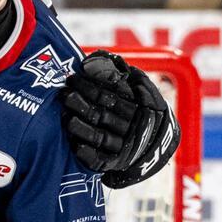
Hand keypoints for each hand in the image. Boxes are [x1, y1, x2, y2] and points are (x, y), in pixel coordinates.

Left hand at [62, 51, 179, 189]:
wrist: (157, 144)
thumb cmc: (144, 108)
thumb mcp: (142, 87)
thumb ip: (124, 74)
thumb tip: (98, 58)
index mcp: (135, 107)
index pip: (109, 96)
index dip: (90, 87)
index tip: (73, 78)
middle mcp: (130, 127)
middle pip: (102, 115)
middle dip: (81, 104)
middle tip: (64, 94)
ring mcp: (123, 146)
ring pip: (99, 137)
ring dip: (81, 128)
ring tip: (65, 117)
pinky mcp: (116, 163)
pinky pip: (101, 160)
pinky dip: (89, 154)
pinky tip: (76, 146)